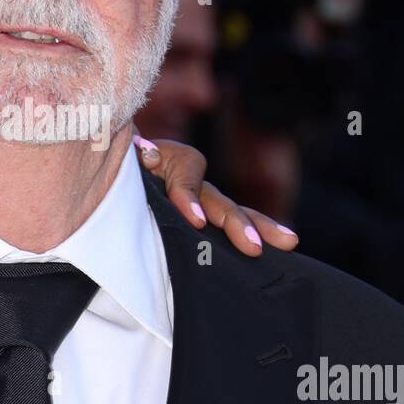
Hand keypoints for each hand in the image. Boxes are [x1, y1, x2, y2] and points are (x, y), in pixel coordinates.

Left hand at [132, 131, 298, 255]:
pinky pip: (226, 224)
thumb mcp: (126, 156)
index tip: (196, 222)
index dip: (189, 197)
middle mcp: (194, 182)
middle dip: (237, 223)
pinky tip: (281, 247)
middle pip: (220, 200)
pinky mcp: (198, 218)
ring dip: (256, 227)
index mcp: (174, 162)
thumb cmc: (122, 162)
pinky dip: (253, 233)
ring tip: (288, 241)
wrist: (115, 163)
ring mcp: (200, 201)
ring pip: (232, 212)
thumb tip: (149, 156)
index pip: (187, 174)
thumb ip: (138, 155)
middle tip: (254, 246)